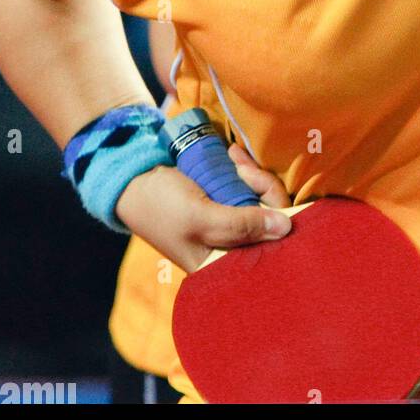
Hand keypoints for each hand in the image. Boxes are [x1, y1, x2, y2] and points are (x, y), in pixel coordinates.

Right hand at [116, 145, 290, 273]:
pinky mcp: (226, 202)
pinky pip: (249, 186)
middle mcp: (230, 246)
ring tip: (232, 157)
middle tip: (240, 165)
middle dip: (259, 185)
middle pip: (270, 218)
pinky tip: (232, 155)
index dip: (276, 214)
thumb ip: (242, 226)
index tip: (259, 185)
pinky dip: (244, 169)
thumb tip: (287, 228)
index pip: (268, 246)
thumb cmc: (161, 207)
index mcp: (221, 264)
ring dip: (250, 173)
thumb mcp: (201, 218)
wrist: (133, 181)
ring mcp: (230, 222)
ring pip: (261, 197)